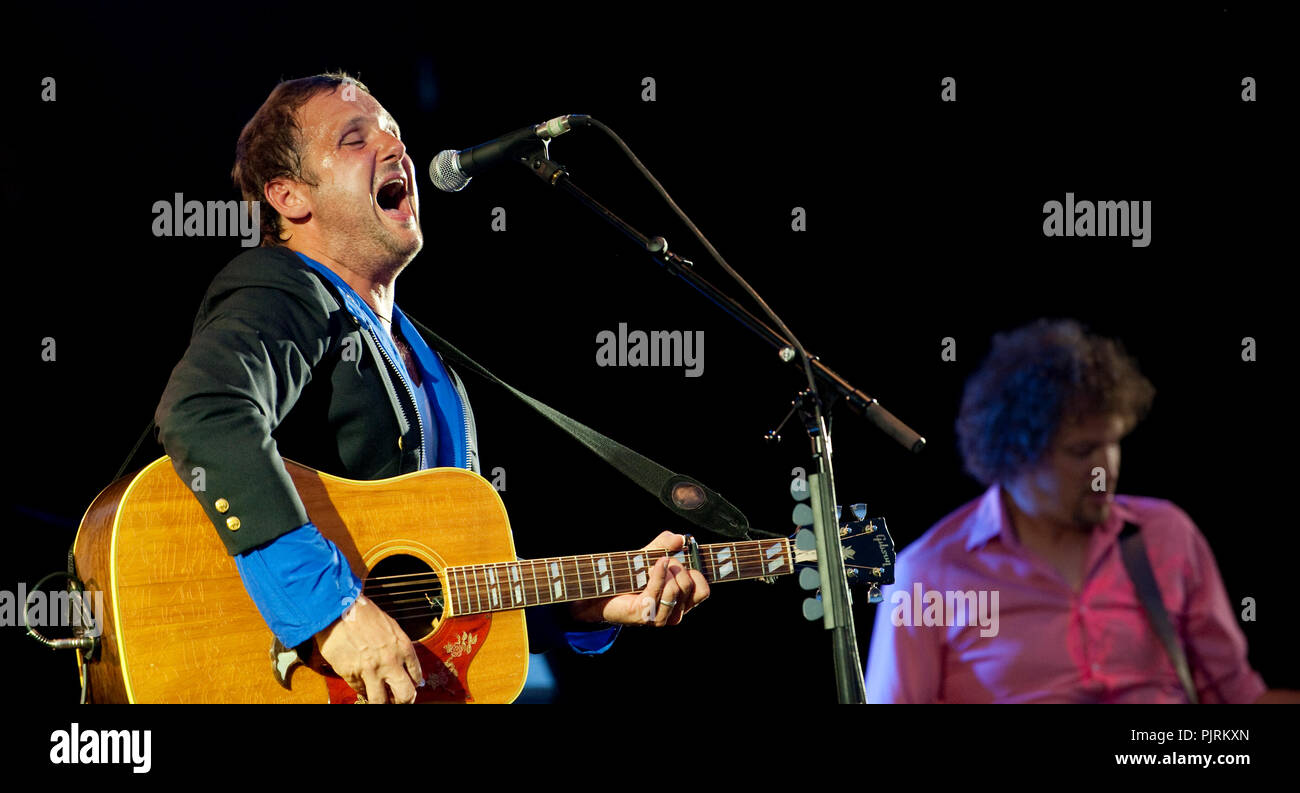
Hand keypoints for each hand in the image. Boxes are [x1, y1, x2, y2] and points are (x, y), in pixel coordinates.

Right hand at [315, 593, 422, 703]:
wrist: (340, 609)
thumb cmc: (365, 615)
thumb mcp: (391, 627)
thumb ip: (399, 648)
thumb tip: (406, 667)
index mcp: (403, 647)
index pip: (416, 677)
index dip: (413, 686)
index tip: (410, 688)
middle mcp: (390, 661)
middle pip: (405, 695)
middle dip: (404, 701)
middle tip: (399, 701)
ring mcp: (370, 670)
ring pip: (380, 701)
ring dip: (382, 703)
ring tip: (380, 700)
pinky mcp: (351, 674)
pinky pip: (360, 691)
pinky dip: (363, 691)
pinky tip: (364, 687)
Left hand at [571, 531, 709, 626]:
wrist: (601, 590)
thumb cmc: (629, 574)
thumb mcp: (650, 554)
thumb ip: (665, 544)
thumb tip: (681, 538)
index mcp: (682, 601)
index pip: (703, 590)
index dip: (698, 571)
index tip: (688, 557)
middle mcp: (675, 613)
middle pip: (690, 586)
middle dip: (678, 566)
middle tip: (663, 560)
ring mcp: (661, 617)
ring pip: (677, 589)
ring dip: (665, 571)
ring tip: (650, 567)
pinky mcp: (645, 615)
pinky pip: (660, 590)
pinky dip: (658, 573)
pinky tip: (652, 565)